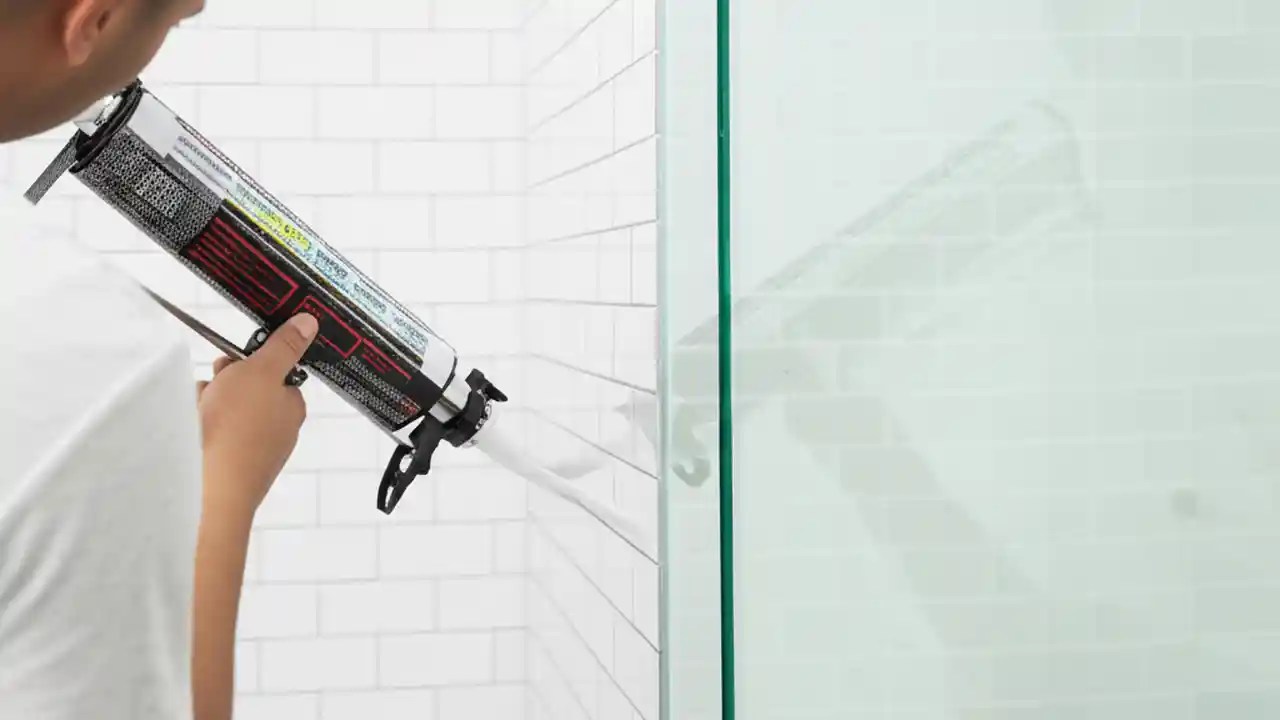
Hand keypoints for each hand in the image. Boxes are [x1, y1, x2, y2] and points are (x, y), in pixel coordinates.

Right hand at [197, 314, 318, 518]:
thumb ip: (284, 346)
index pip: (271, 372)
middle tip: (214, 392)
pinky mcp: (224, 465)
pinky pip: (207, 434)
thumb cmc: (236, 429)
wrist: (207, 489)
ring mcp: (249, 450)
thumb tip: (310, 323)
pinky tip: (189, 434)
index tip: (232, 365)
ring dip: (204, 404)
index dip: (246, 363)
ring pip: (220, 411)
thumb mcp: (262, 371)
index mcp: (291, 407)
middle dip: (220, 384)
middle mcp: (275, 430)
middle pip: (243, 390)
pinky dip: (195, 428)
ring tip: (198, 416)